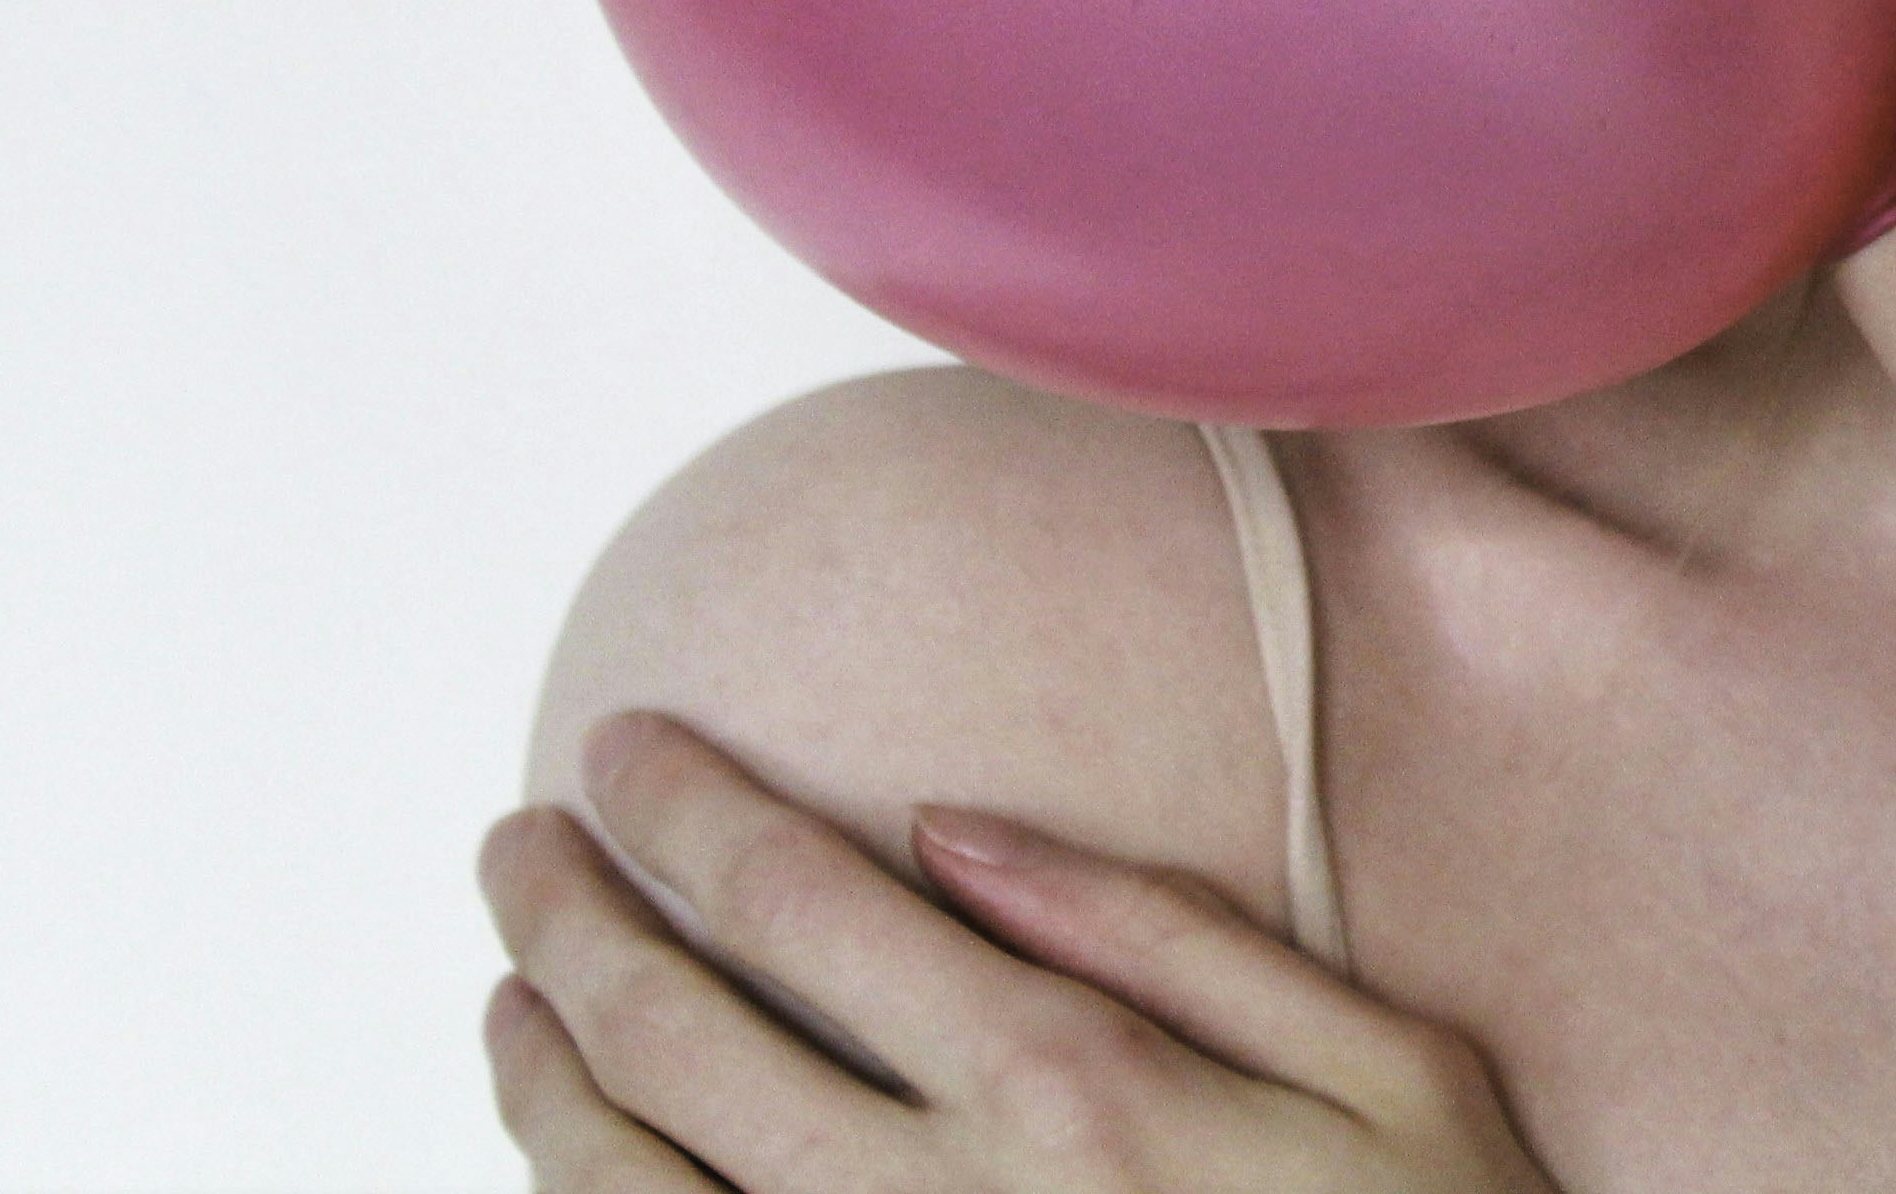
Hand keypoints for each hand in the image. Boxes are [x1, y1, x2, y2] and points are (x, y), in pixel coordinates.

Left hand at [477, 709, 1553, 1190]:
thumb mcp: (1379, 1065)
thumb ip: (1163, 936)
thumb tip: (960, 832)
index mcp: (1063, 1087)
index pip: (798, 902)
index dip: (683, 808)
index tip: (623, 744)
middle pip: (668, 1039)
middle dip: (565, 919)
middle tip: (518, 846)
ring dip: (537, 1079)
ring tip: (515, 995)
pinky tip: (579, 1165)